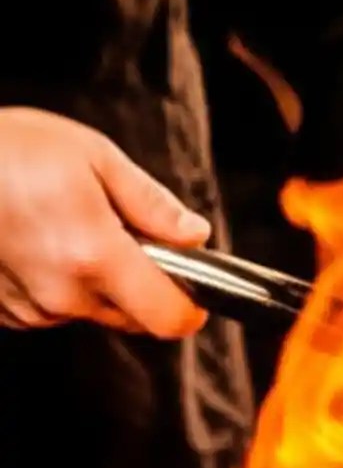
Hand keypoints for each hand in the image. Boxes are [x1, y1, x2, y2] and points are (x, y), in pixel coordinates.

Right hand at [0, 107, 210, 337]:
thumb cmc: (9, 150)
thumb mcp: (96, 157)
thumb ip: (152, 205)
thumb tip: (195, 234)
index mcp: (95, 256)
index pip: (169, 317)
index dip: (192, 307)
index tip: (197, 288)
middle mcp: (63, 293)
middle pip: (136, 318)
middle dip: (147, 286)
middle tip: (128, 236)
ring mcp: (30, 307)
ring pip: (94, 311)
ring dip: (100, 282)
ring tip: (72, 227)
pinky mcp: (5, 311)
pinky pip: (55, 308)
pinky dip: (62, 283)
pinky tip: (43, 242)